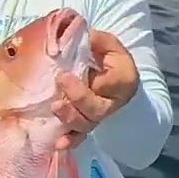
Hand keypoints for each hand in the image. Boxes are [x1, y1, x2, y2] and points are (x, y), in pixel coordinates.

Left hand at [53, 30, 138, 149]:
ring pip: (88, 124)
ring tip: (55, 107)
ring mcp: (100, 116)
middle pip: (98, 109)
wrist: (112, 79)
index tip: (65, 75)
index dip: (92, 83)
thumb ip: (95, 39)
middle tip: (60, 83)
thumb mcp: (107, 44)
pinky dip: (70, 141)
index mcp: (123, 79)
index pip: (112, 84)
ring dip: (70, 119)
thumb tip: (77, 33)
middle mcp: (113, 102)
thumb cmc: (107, 59)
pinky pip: (80, 137)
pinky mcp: (87, 125)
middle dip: (78, 99)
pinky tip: (59, 144)